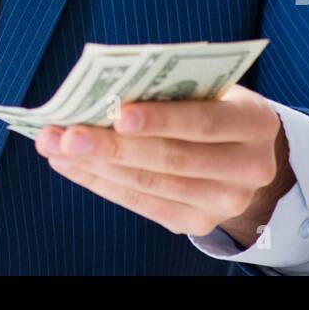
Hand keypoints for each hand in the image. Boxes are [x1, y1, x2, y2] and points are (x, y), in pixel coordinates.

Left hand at [33, 84, 293, 245]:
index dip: (160, 119)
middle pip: (171, 159)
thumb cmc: (216, 103)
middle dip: (111, 146)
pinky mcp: (197, 222)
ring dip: (95, 166)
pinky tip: (69, 165)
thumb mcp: (212, 86)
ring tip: (54, 146)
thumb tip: (105, 89)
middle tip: (65, 134)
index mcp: (254, 123)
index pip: (203, 121)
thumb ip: (173, 86)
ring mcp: (223, 203)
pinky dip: (101, 183)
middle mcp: (247, 169)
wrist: (250, 153)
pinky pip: (142, 205)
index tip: (117, 112)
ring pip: (150, 185)